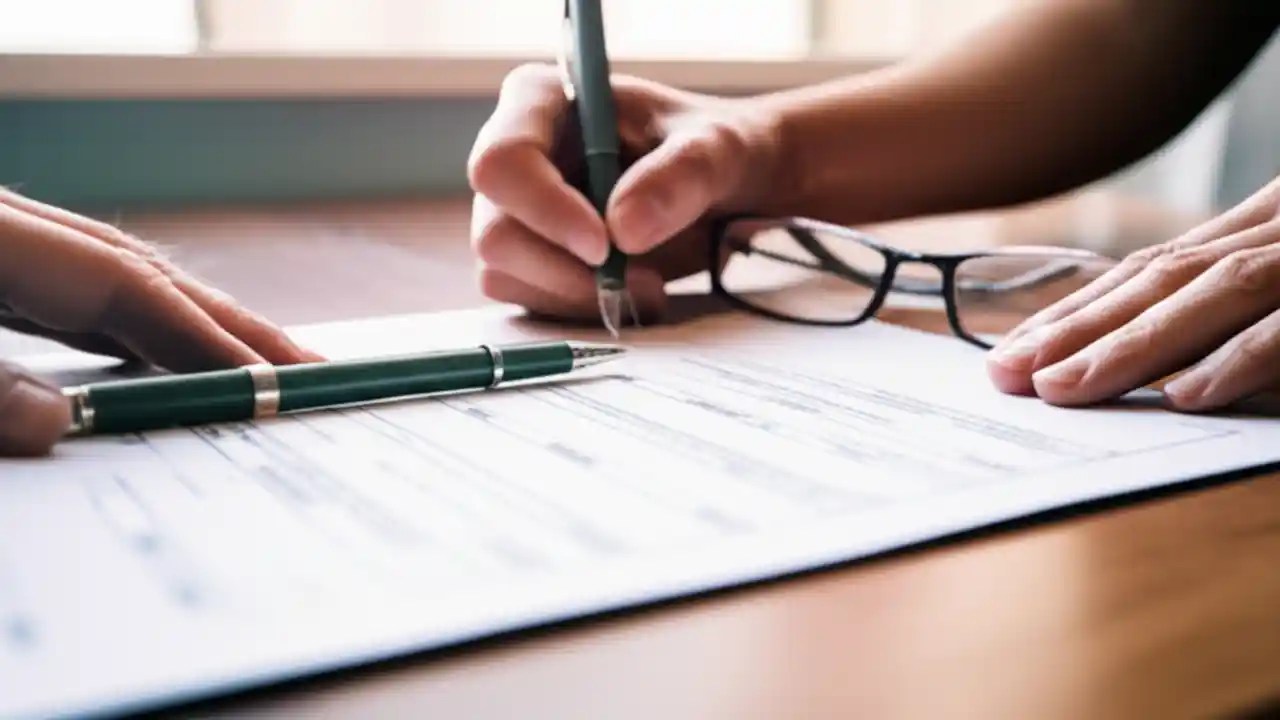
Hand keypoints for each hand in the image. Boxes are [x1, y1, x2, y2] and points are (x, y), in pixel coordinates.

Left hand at [0, 188, 321, 454]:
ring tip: (254, 367)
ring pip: (112, 281)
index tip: (266, 385)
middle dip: (226, 323)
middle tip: (307, 368)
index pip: (126, 281)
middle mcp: (8, 229)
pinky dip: (125, 328)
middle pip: (139, 272)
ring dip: (187, 324)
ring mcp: (4, 244)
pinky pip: (69, 296)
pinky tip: (150, 359)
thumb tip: (56, 425)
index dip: (202, 334)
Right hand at [466, 64, 783, 321]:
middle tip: (640, 279)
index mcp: (542, 102)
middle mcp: (516, 156)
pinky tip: (634, 293)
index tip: (605, 246)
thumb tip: (623, 228)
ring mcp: (517, 211)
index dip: (544, 210)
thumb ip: (681, 176)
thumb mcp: (720, 149)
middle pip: (495, 233)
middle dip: (566, 272)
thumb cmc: (716, 149)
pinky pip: (530, 299)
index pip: (502, 162)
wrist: (729, 190)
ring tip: (650, 285)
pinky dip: (581, 309)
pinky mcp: (530, 258)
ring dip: (579, 296)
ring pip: (506, 275)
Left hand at [986, 176, 1279, 411]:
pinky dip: (1237, 358)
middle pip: (1166, 276)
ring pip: (1217, 289)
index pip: (1156, 267)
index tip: (1015, 351)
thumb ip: (1236, 312)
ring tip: (1059, 387)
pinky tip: (1183, 394)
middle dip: (1080, 328)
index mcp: (1268, 224)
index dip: (1081, 310)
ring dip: (1133, 343)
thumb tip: (1167, 372)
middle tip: (1005, 373)